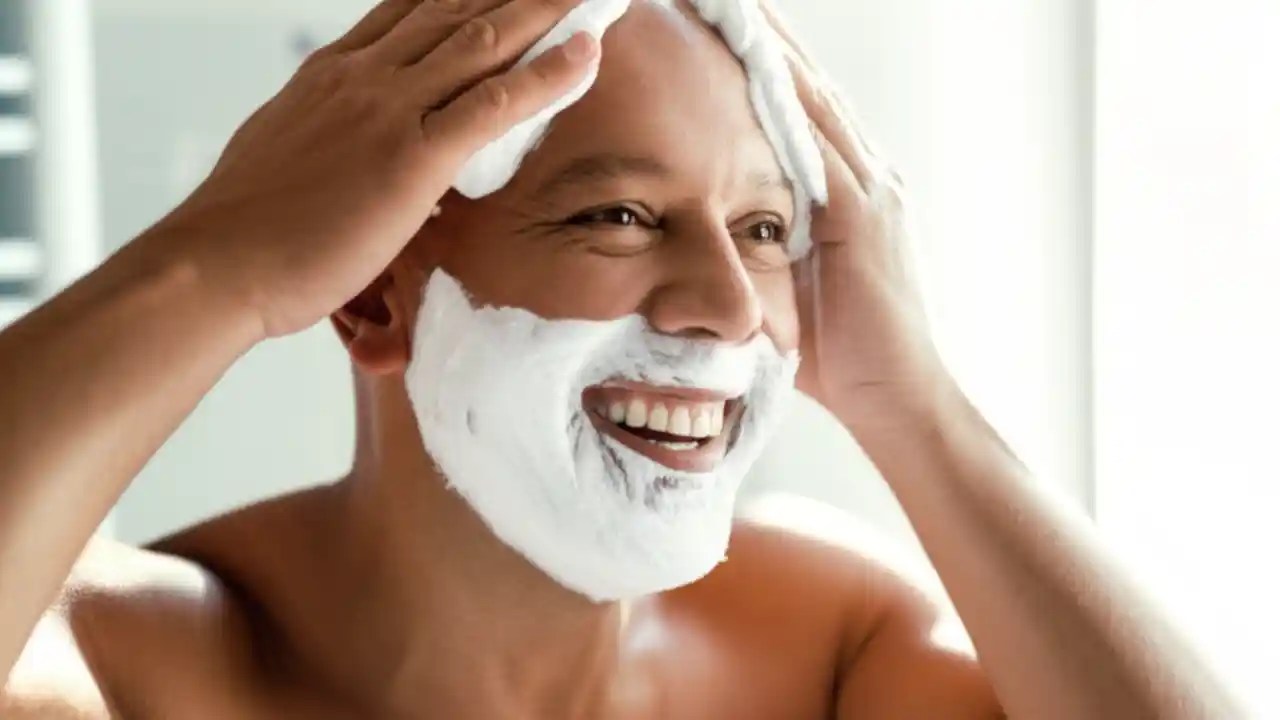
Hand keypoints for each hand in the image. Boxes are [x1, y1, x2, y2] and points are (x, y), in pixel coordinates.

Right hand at [151, 0, 597, 338]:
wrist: (216, 263)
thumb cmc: (248, 224)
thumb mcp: (290, 153)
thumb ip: (333, 134)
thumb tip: (358, 146)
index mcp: (332, 72)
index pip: (410, 11)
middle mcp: (362, 76)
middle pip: (454, 12)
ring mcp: (387, 111)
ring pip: (482, 43)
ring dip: (544, 12)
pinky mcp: (410, 158)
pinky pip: (493, 105)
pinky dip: (547, 76)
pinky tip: (586, 55)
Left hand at [764, 5, 950, 427]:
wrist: (900, 400)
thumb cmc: (842, 354)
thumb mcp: (790, 286)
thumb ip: (762, 248)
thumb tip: (708, 237)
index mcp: (851, 188)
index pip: (802, 106)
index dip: (765, 60)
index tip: (723, 20)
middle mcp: (870, 174)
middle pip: (809, 85)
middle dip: (766, 36)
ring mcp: (874, 191)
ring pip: (816, 100)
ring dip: (773, 51)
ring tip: (733, 5)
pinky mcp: (866, 219)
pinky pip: (822, 147)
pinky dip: (790, 104)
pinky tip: (756, 69)